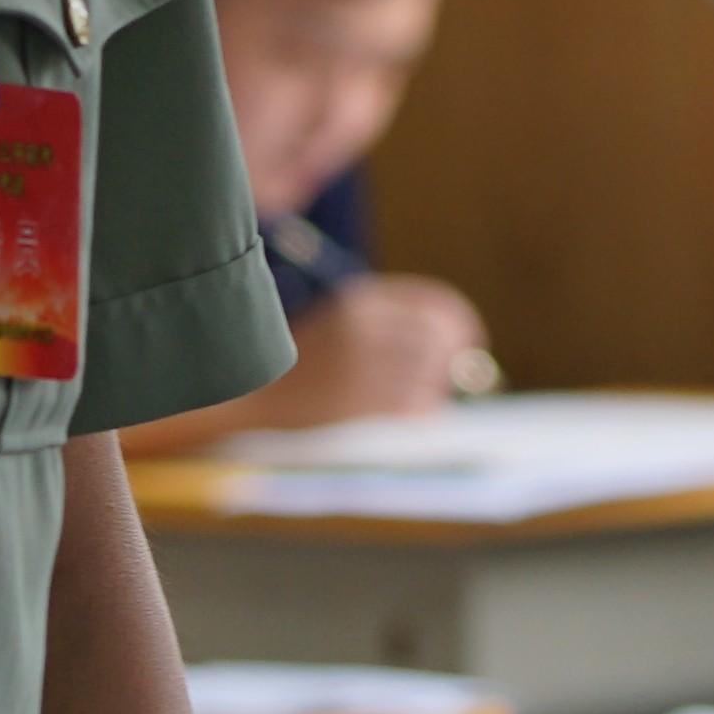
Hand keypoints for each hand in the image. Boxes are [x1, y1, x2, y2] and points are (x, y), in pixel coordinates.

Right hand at [285, 276, 490, 425]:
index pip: (436, 304)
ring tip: (417, 393)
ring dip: (436, 385)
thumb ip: (394, 323)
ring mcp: (361, 368)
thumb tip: (460, 340)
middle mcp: (364, 329)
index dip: (460, 323)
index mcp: (360, 302)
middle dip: (453, 356)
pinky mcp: (358, 405)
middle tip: (453, 371)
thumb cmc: (300, 360)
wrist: (247, 393)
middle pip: (440, 338)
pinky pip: (417, 406)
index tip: (467, 337)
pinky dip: (422, 409)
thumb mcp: (342, 322)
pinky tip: (406, 410)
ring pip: (431, 374)